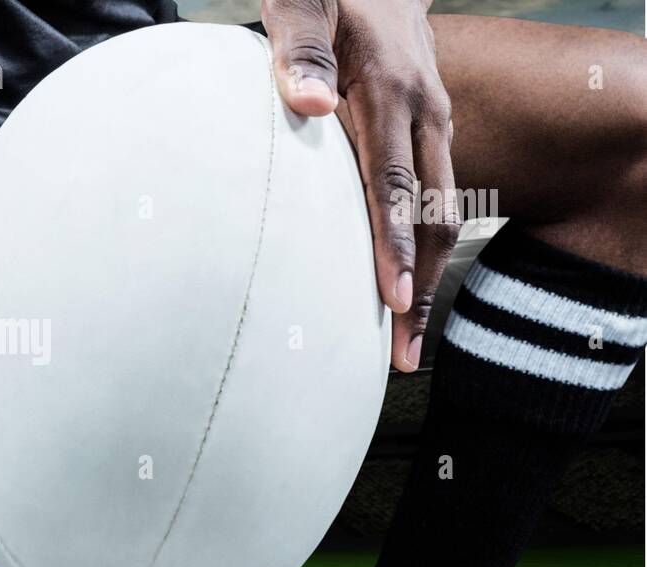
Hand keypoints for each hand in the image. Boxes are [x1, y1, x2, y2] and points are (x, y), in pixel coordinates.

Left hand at [261, 0, 460, 371]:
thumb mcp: (303, 1)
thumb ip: (298, 49)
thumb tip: (307, 102)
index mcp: (391, 91)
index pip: (394, 183)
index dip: (392, 245)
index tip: (388, 302)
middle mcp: (426, 114)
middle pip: (435, 214)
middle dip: (419, 288)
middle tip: (404, 355)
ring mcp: (435, 125)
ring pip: (444, 212)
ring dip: (426, 278)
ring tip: (406, 344)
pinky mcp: (430, 134)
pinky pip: (437, 198)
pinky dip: (423, 248)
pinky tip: (404, 288)